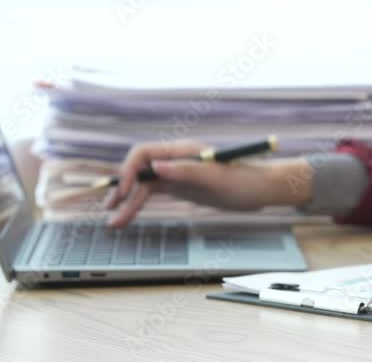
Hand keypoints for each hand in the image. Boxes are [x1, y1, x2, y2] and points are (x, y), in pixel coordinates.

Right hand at [104, 140, 313, 226]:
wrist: (262, 189)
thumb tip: (156, 166)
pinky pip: (151, 193)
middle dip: (121, 187)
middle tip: (109, 209)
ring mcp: (176, 173)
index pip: (144, 153)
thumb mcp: (216, 177)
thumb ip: (186, 169)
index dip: (128, 171)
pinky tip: (127, 217)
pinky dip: (137, 205)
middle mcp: (176, 159)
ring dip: (126, 201)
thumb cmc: (244, 180)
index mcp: (183, 150)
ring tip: (113, 222)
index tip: (122, 192)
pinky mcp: (180, 186)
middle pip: (138, 169)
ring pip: (142, 184)